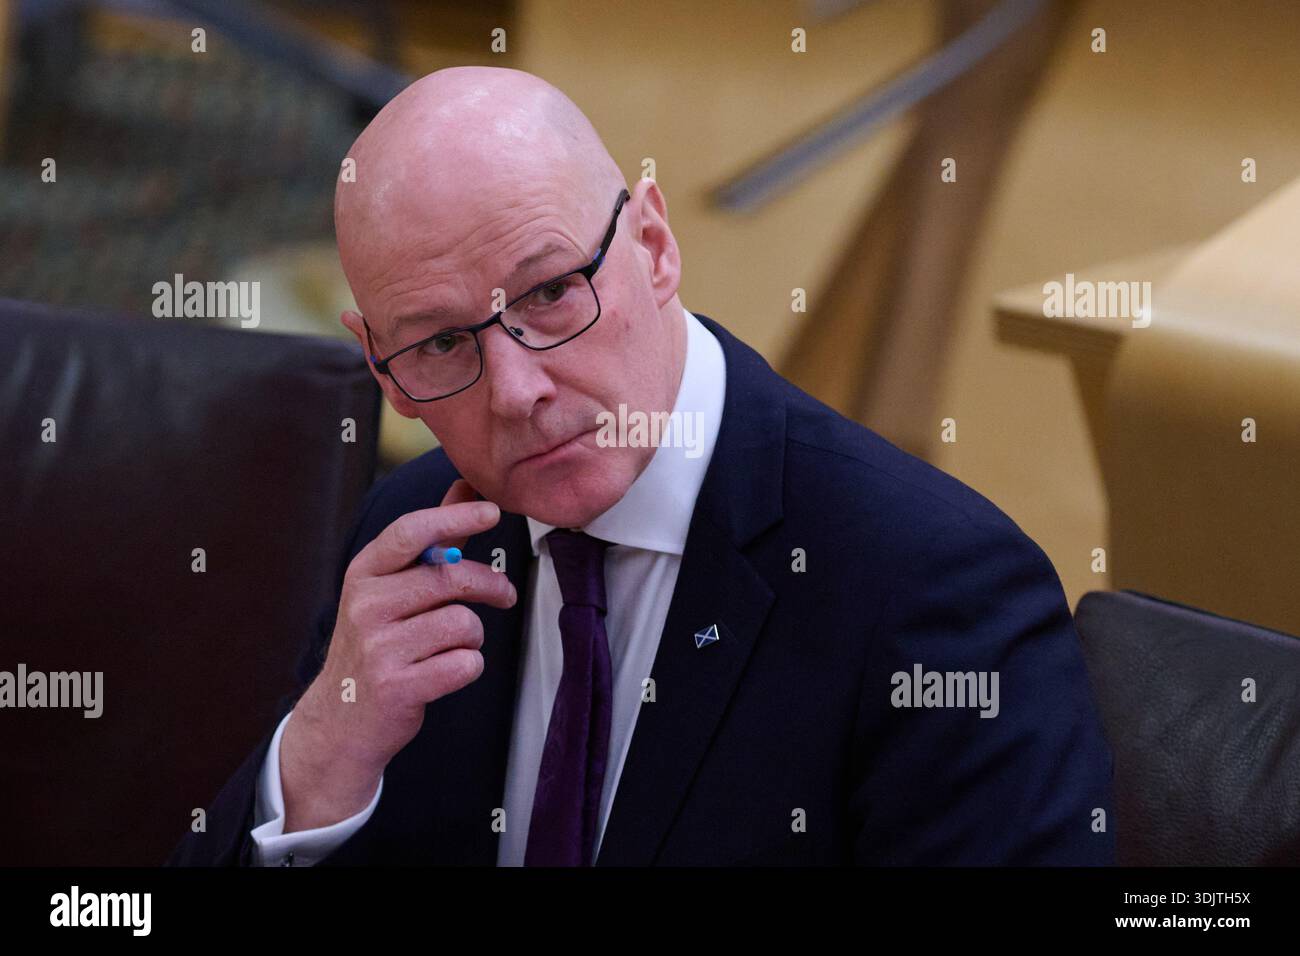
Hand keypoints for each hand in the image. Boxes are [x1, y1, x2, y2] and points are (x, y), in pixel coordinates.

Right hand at [279, 479, 516, 831]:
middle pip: (450, 578)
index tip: (492, 511)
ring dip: (472, 635)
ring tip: (453, 645)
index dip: (456, 517)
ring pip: (464, 623)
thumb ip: (433, 538)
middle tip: (505, 594)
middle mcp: (366, 606)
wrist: (342, 719)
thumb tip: (466, 488)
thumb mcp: (390, 586)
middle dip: (491, 585)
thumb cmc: (377, 643)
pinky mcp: (398, 688)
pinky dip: (468, 667)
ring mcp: (379, 648)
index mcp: (364, 574)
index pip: (412, 532)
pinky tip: (445, 671)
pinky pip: (465, 664)